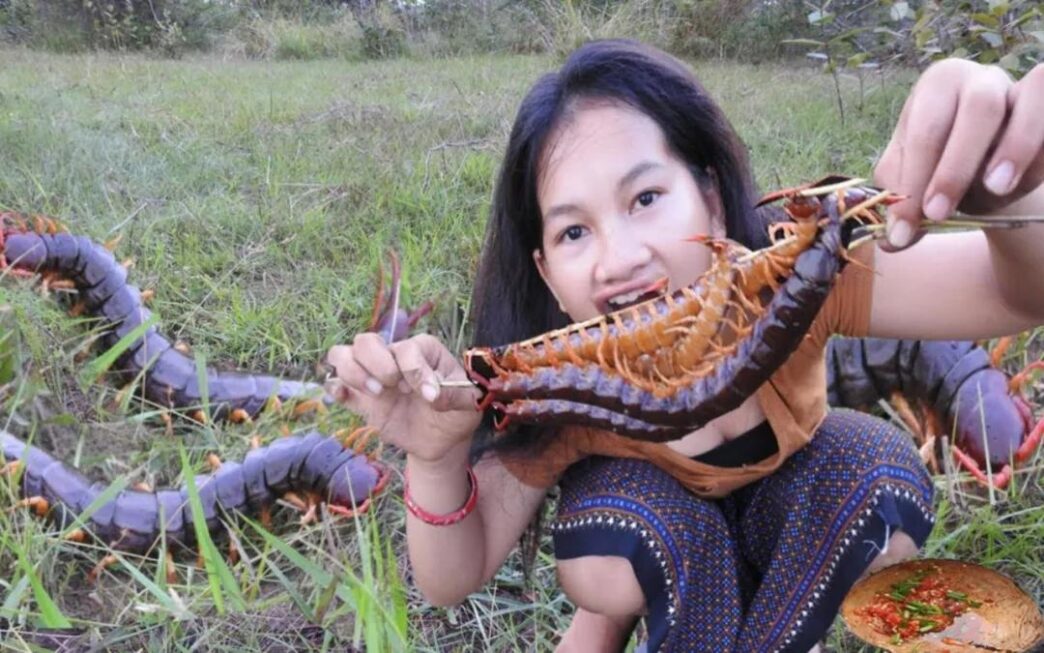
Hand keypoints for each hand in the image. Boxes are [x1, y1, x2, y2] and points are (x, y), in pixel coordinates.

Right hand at [325, 333, 482, 463]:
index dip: (415, 370)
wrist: (442, 441)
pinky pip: (335, 385)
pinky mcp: (361, 400)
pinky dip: (334, 388)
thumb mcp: (468, 404)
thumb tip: (430, 395)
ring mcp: (373, 377)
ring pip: (342, 355)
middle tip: (391, 387)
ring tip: (375, 393)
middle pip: (365, 341)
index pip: (407, 348)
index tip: (428, 396)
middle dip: (376, 363)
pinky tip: (344, 397)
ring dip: (352, 372)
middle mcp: (393, 357)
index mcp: (422, 350)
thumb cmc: (456, 413)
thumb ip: (454, 395)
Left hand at [874, 59, 1043, 249]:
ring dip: (1017, 147)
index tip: (903, 229)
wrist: (986, 168)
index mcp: (937, 86)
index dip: (912, 183)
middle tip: (938, 215)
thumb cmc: (941, 167)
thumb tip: (891, 241)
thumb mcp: (913, 180)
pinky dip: (1043, 158)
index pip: (924, 132)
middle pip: (978, 110)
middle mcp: (982, 79)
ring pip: (1034, 98)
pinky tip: (1021, 185)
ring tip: (996, 190)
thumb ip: (901, 204)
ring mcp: (1024, 90)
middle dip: (956, 168)